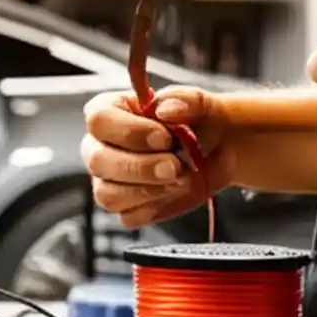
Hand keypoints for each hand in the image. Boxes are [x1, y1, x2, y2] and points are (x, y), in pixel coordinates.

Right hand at [82, 87, 234, 227]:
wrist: (218, 151)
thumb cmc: (199, 122)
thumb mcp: (199, 103)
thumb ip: (186, 99)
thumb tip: (166, 109)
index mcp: (110, 111)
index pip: (98, 120)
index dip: (129, 131)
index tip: (164, 138)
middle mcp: (100, 145)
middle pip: (97, 160)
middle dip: (140, 167)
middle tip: (175, 166)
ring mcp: (108, 179)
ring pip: (107, 194)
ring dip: (147, 190)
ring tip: (179, 179)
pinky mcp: (125, 206)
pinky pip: (128, 216)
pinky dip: (155, 207)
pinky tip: (172, 191)